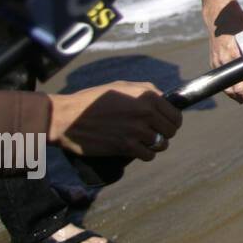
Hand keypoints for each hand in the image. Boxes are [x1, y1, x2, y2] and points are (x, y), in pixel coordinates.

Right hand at [48, 80, 181, 160]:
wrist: (68, 117)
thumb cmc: (93, 99)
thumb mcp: (122, 86)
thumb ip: (146, 90)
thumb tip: (164, 99)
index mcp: (147, 96)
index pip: (175, 115)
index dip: (172, 121)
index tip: (165, 123)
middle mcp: (145, 113)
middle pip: (171, 131)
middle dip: (164, 133)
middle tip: (153, 133)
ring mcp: (136, 131)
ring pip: (161, 144)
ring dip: (155, 145)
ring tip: (145, 142)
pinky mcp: (126, 147)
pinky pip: (148, 155)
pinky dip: (145, 154)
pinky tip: (138, 150)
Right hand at [207, 1, 242, 108]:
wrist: (219, 16)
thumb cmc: (240, 23)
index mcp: (235, 54)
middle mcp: (225, 61)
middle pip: (236, 89)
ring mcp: (218, 64)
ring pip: (228, 88)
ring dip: (241, 98)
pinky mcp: (215, 64)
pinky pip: (223, 82)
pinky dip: (232, 91)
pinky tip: (240, 96)